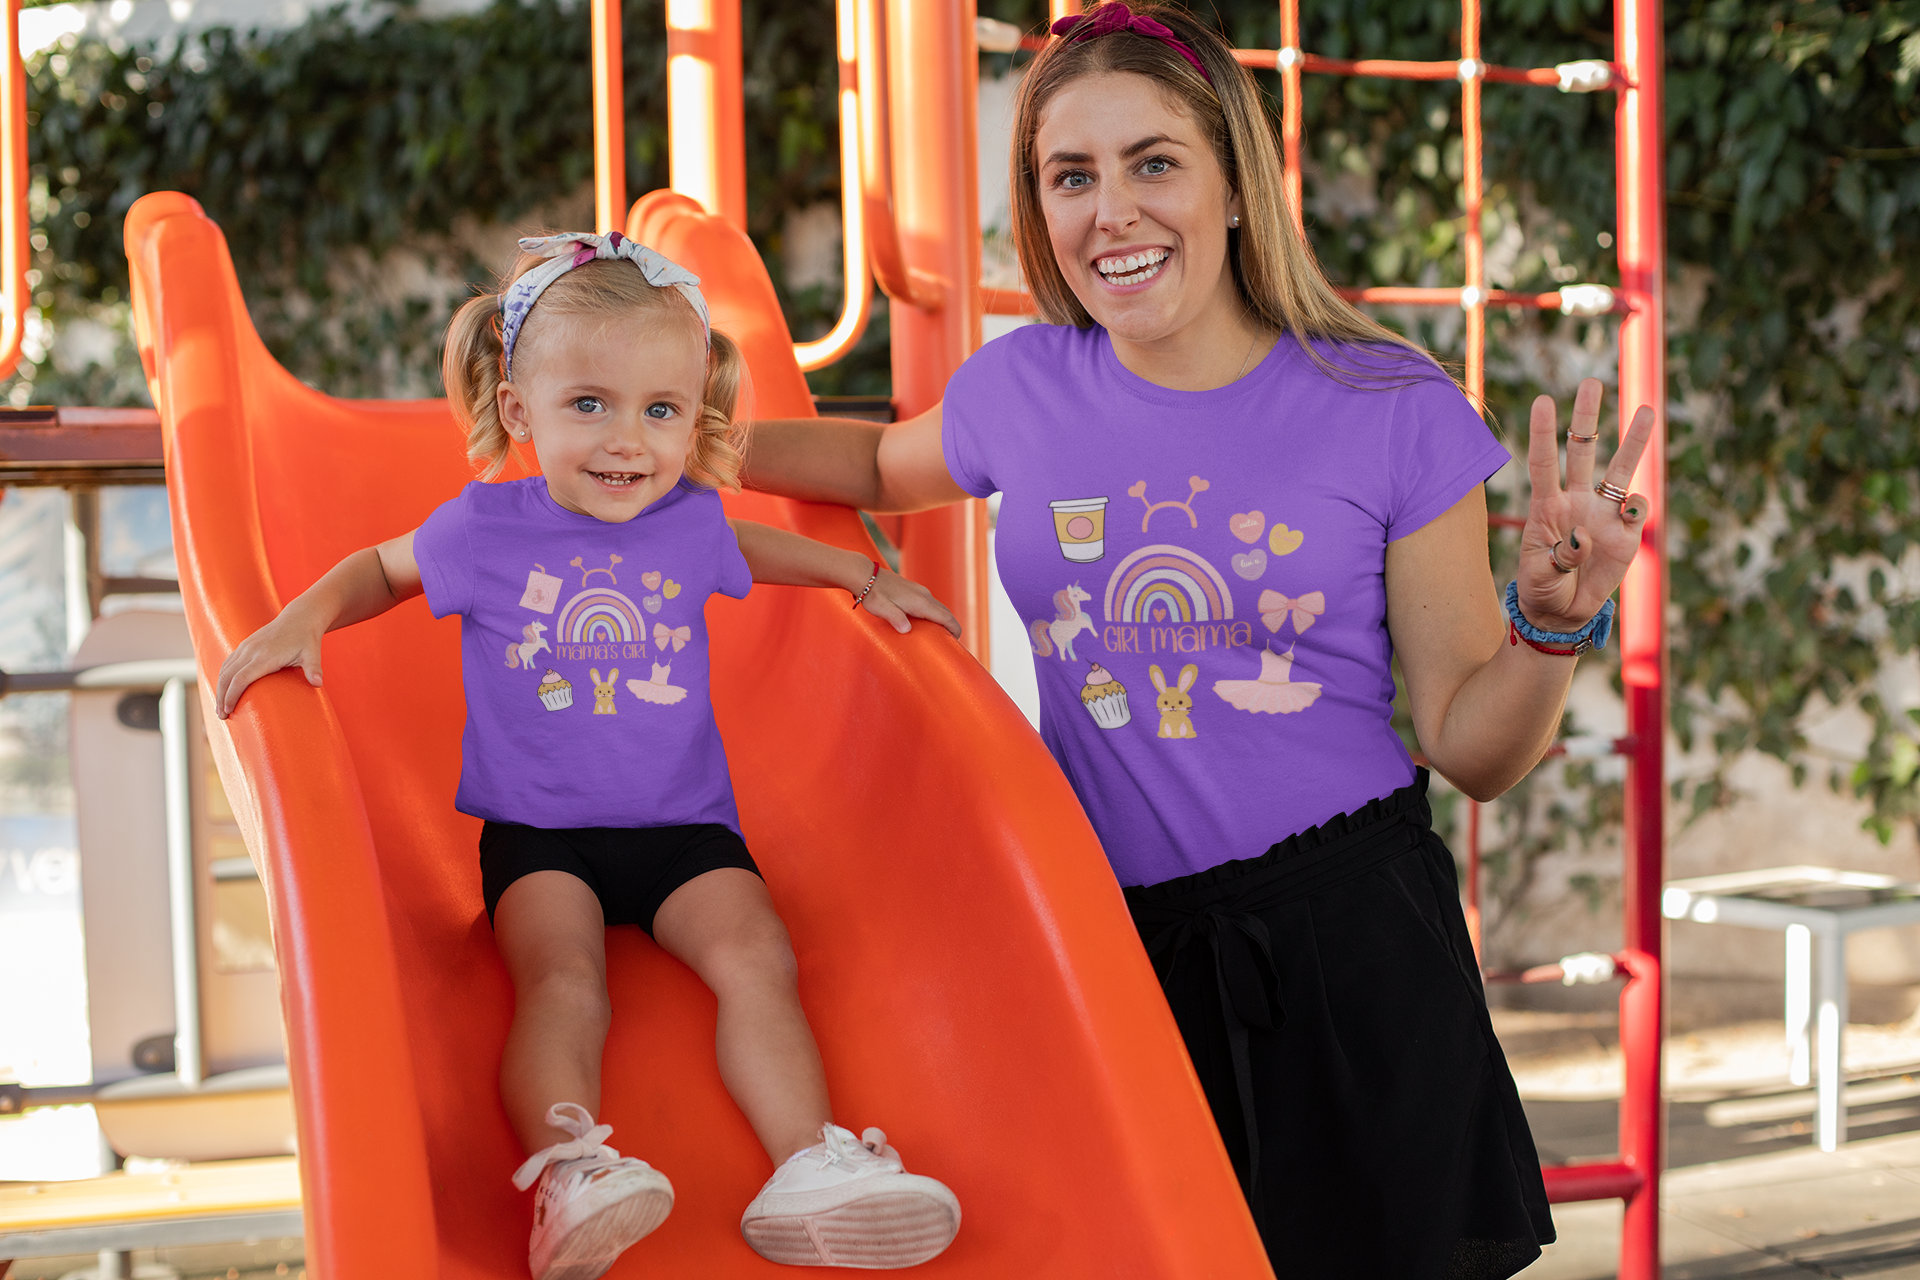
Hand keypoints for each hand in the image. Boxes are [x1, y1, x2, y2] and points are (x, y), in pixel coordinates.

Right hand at [214, 607, 326, 718]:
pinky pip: (228, 662)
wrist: (300, 617)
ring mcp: (246, 647)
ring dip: (220, 689)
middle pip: (228, 676)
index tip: (228, 711)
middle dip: (222, 697)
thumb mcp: (313, 653)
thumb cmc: (307, 638)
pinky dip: (223, 677)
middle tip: (222, 716)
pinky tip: (223, 689)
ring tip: (221, 708)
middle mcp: (251, 651)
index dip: (232, 695)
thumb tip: (318, 683)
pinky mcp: (245, 645)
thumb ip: (314, 668)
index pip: (241, 678)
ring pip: (225, 670)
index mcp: (265, 656)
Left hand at [857, 568, 961, 637]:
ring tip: (941, 633)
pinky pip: (930, 603)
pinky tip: (927, 621)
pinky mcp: (913, 589)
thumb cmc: (872, 594)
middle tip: (952, 641)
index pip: (945, 616)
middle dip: (951, 625)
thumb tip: (906, 629)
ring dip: (943, 619)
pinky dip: (935, 613)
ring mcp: (919, 590)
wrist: (865, 575)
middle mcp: (923, 595)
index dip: (954, 628)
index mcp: (920, 601)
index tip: (958, 640)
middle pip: (945, 612)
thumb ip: (895, 619)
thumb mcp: (882, 609)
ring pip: (938, 606)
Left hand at [1519, 378, 1654, 630]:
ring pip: (1619, 470)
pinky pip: (1636, 509)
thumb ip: (1560, 556)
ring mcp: (1602, 514)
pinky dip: (1637, 505)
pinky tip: (1631, 510)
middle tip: (1592, 382)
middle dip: (1587, 418)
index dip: (1542, 433)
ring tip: (1644, 409)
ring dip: (1632, 441)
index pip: (1543, 464)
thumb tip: (1583, 537)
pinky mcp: (1625, 532)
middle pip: (1582, 452)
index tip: (1542, 401)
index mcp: (1545, 507)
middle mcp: (1575, 501)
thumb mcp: (1541, 577)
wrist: (1565, 613)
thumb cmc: (1543, 590)